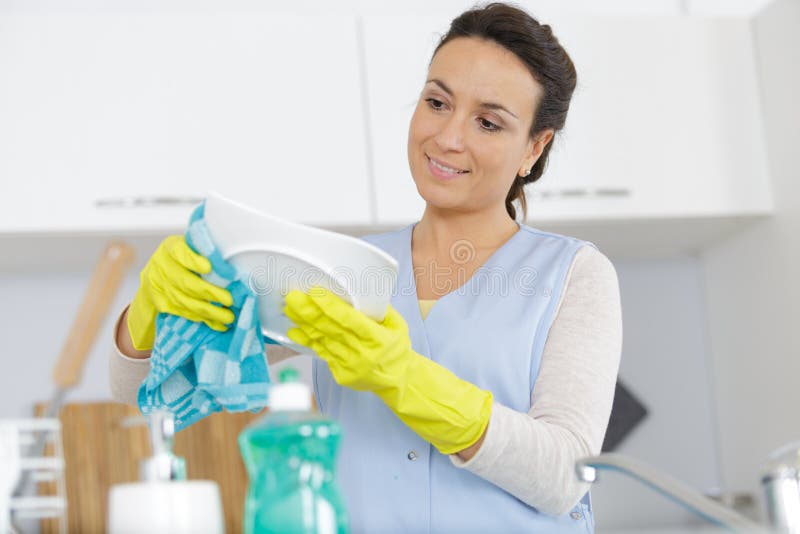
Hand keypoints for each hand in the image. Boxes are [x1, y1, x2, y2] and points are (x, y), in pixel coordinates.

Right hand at [127, 235, 233, 349]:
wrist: (157, 271)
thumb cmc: (183, 256)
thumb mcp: (191, 246)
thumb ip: (206, 250)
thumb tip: (230, 262)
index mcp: (171, 248)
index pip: (179, 252)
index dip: (193, 261)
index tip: (208, 267)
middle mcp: (162, 266)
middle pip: (185, 282)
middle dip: (209, 292)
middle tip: (229, 300)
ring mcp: (160, 286)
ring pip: (184, 301)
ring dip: (208, 311)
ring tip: (228, 316)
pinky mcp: (162, 303)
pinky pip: (183, 312)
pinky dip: (202, 318)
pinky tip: (218, 323)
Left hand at [284, 287, 491, 454]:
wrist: (399, 382)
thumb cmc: (397, 349)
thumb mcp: (398, 326)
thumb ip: (381, 310)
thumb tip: (360, 290)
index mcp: (379, 339)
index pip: (350, 320)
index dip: (331, 307)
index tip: (315, 293)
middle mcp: (363, 354)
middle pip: (331, 329)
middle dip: (310, 312)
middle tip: (293, 296)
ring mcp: (350, 366)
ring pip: (323, 341)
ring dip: (304, 324)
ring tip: (290, 309)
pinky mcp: (341, 375)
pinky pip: (322, 354)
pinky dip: (307, 341)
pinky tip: (295, 330)